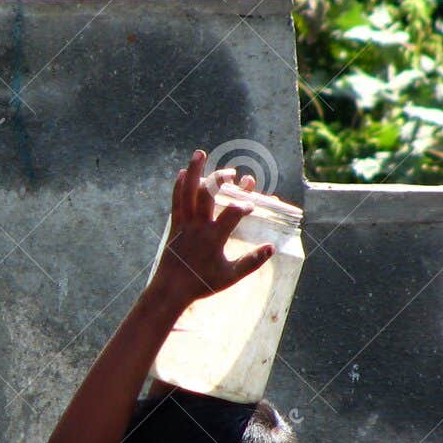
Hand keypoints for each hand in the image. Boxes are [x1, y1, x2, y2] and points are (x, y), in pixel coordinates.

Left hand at [149, 150, 272, 309]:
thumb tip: (271, 248)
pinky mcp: (174, 224)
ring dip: (194, 170)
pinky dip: (179, 185)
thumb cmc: (202, 283)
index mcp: (213, 238)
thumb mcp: (230, 276)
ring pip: (188, 191)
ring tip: (200, 153)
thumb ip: (251, 261)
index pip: (232, 214)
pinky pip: (176, 200)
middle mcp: (198, 226)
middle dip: (220, 179)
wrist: (171, 289)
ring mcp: (184, 223)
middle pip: (207, 194)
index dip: (244, 205)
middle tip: (232, 174)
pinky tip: (182, 173)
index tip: (252, 205)